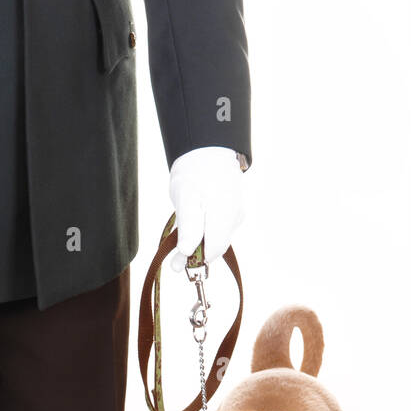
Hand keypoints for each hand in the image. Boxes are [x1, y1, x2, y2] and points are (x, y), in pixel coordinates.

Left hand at [169, 145, 245, 272]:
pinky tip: (197, 215)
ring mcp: (236, 214)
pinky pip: (218, 226)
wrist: (208, 146)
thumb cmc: (195, 171)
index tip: (176, 263)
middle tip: (174, 255)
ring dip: (199, 238)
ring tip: (186, 222)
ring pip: (216, 236)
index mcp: (224, 217)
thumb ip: (188, 227)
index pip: (212, 252)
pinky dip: (205, 227)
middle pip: (215, 246)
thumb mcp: (185, 198)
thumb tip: (187, 252)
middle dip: (196, 250)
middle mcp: (234, 218)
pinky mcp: (233, 210)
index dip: (195, 260)